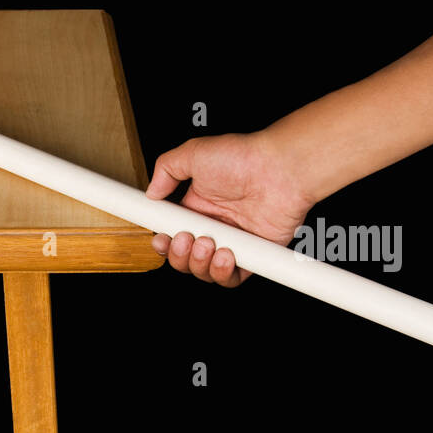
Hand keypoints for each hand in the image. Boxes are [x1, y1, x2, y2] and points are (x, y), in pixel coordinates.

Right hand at [144, 130, 314, 286]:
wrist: (281, 169)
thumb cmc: (244, 157)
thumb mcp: (193, 153)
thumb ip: (165, 169)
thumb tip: (151, 194)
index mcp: (196, 208)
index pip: (171, 236)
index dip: (164, 243)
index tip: (161, 238)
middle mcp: (213, 228)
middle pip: (184, 259)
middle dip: (179, 255)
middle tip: (188, 237)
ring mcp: (233, 243)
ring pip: (203, 272)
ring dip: (199, 263)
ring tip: (208, 242)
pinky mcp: (253, 256)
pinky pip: (231, 279)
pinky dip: (223, 273)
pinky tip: (226, 254)